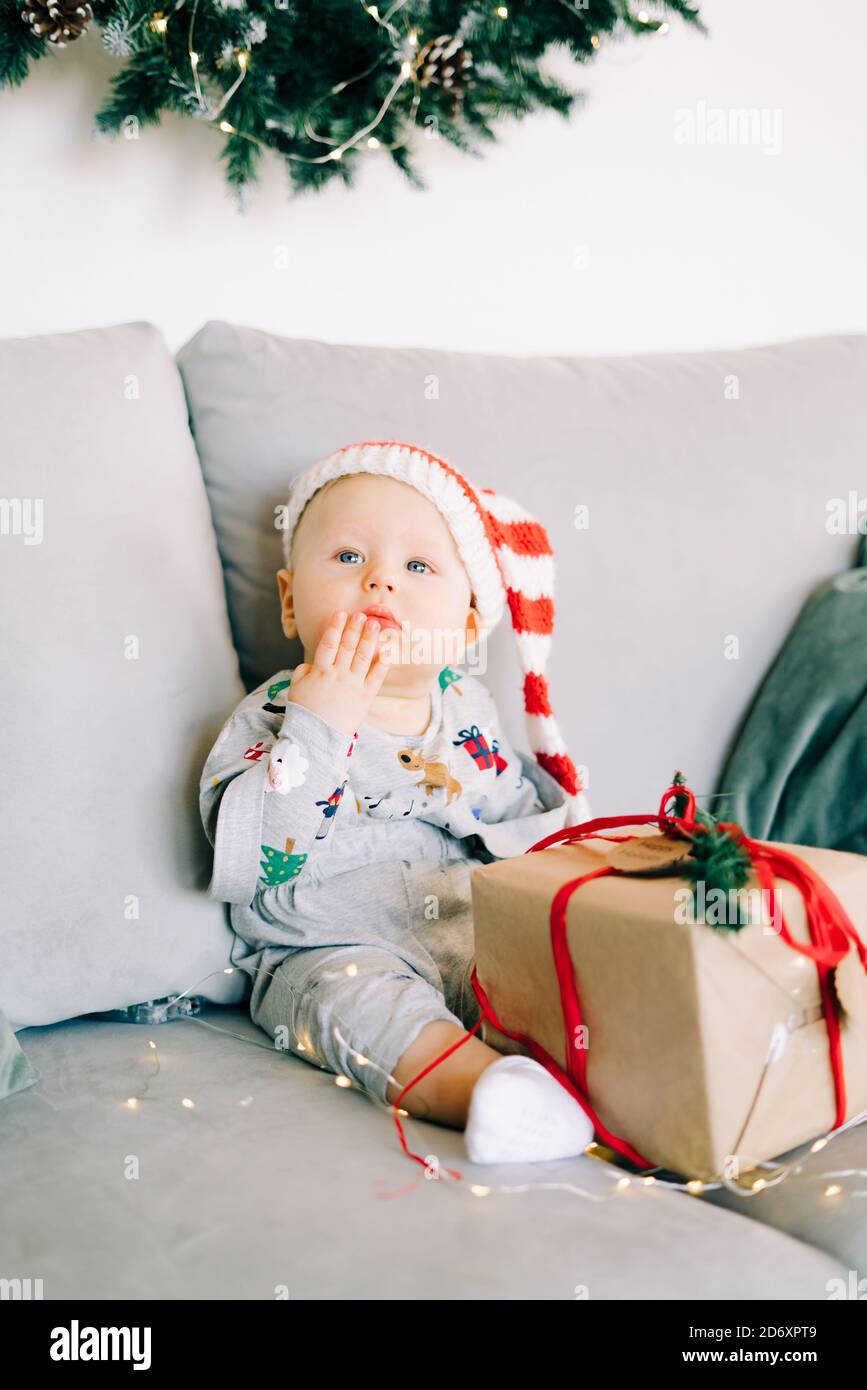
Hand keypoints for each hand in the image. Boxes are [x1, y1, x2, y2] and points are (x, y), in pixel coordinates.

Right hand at [285, 609, 392, 734]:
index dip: (335, 627)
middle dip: (354, 628)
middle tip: (360, 614)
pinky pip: (376, 678)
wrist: (316, 739)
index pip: (328, 643)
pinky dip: (383, 663)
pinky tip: (388, 651)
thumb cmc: (304, 713)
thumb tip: (311, 663)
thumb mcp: (295, 689)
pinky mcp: (365, 698)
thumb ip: (303, 672)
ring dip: (369, 639)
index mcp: (319, 672)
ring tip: (374, 624)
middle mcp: (338, 675)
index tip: (340, 613)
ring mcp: (353, 685)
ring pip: (363, 657)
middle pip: (347, 646)